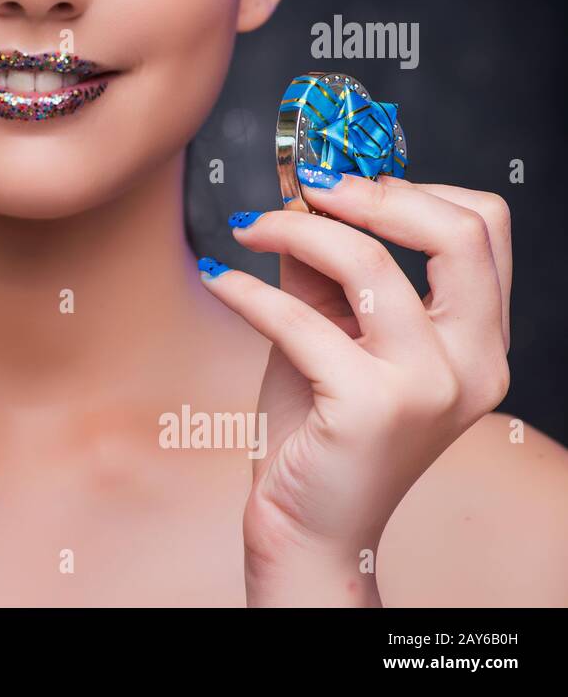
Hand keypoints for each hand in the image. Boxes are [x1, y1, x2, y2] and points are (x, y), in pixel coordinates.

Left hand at [200, 168, 510, 605]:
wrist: (308, 526)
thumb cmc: (320, 427)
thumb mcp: (330, 330)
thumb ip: (325, 265)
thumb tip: (298, 187)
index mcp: (480, 340)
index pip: (483, 228)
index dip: (410, 186)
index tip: (341, 176)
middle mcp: (475, 362)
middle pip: (457, 231)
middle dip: (371, 191)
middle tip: (304, 184)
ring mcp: (429, 386)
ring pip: (370, 263)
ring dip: (295, 229)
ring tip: (248, 230)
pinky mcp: (371, 407)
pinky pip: (300, 317)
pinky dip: (248, 289)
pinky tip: (218, 280)